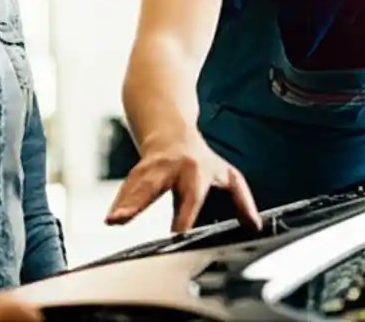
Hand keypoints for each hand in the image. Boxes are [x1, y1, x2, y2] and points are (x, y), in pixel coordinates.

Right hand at [105, 134, 262, 232]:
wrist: (171, 129)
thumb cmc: (202, 159)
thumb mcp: (227, 175)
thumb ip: (242, 201)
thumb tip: (254, 225)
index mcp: (195, 173)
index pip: (190, 198)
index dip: (184, 215)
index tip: (179, 234)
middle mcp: (170, 169)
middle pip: (155, 186)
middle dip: (139, 202)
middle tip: (126, 218)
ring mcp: (151, 168)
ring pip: (136, 186)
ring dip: (124, 204)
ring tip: (113, 220)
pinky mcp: (137, 171)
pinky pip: (127, 188)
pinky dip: (119, 202)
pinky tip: (110, 218)